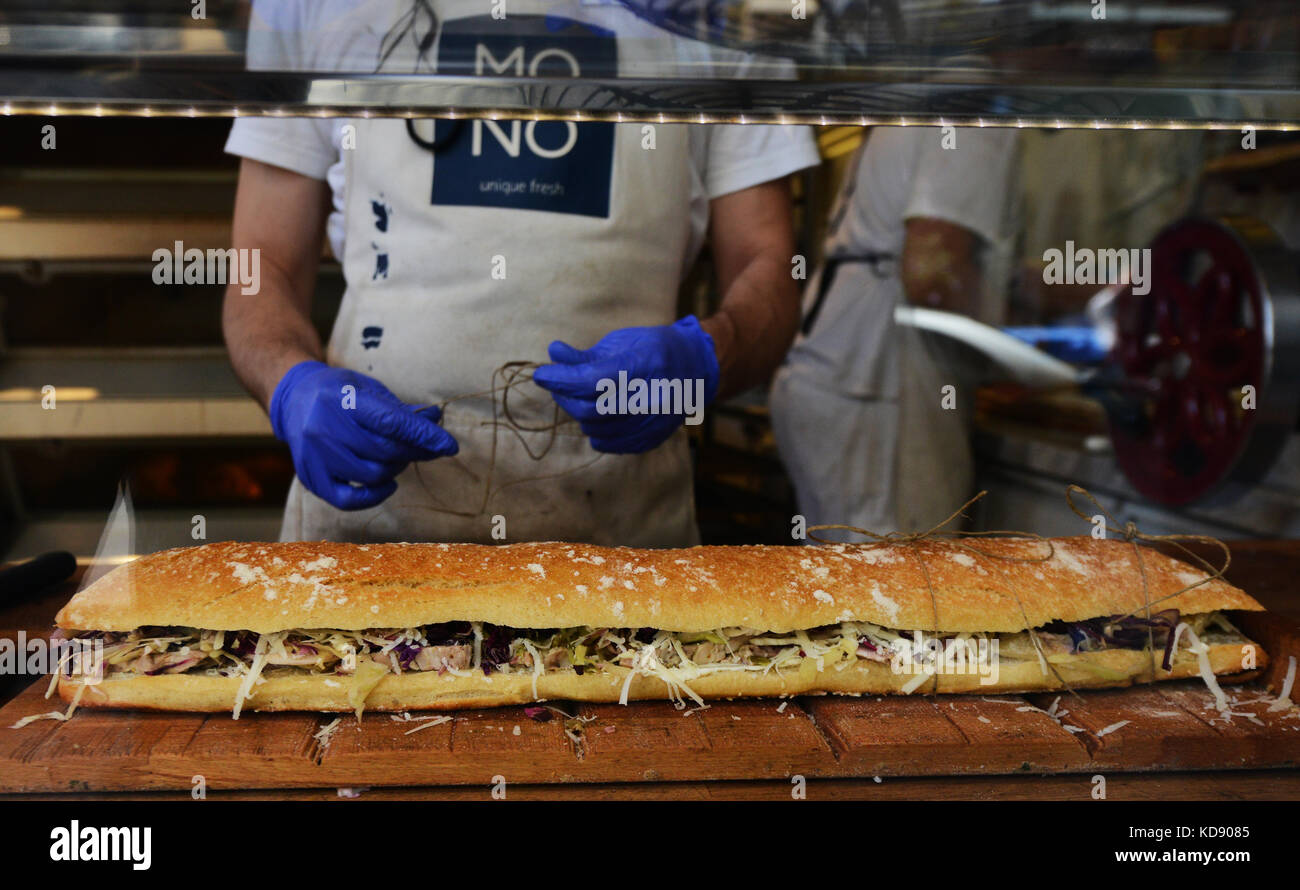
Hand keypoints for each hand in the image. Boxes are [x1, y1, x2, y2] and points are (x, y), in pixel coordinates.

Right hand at [270, 361, 457, 509]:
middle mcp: (324, 428)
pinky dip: (374, 496)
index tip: (449, 446)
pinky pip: (348, 500)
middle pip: (384, 451)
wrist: (294, 398)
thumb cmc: (341, 393)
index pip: (391, 422)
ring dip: (395, 470)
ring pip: (371, 475)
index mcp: (342, 399)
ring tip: (397, 458)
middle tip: (424, 449)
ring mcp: (315, 455)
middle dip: (413, 452)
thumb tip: (436, 419)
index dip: (423, 435)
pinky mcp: (310, 477)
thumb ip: (401, 409)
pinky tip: (386, 484)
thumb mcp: (370, 389)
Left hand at [531, 316, 719, 453]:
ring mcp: (654, 421)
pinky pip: (611, 444)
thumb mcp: (622, 342)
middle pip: (591, 408)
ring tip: (578, 398)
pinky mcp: (652, 437)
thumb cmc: (653, 349)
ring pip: (597, 428)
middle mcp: (652, 397)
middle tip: (557, 387)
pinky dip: (595, 433)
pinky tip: (594, 419)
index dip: (561, 379)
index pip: (591, 380)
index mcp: (644, 365)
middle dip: (565, 397)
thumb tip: (553, 353)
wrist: (695, 368)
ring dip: (578, 414)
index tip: (541, 374)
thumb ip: (587, 354)